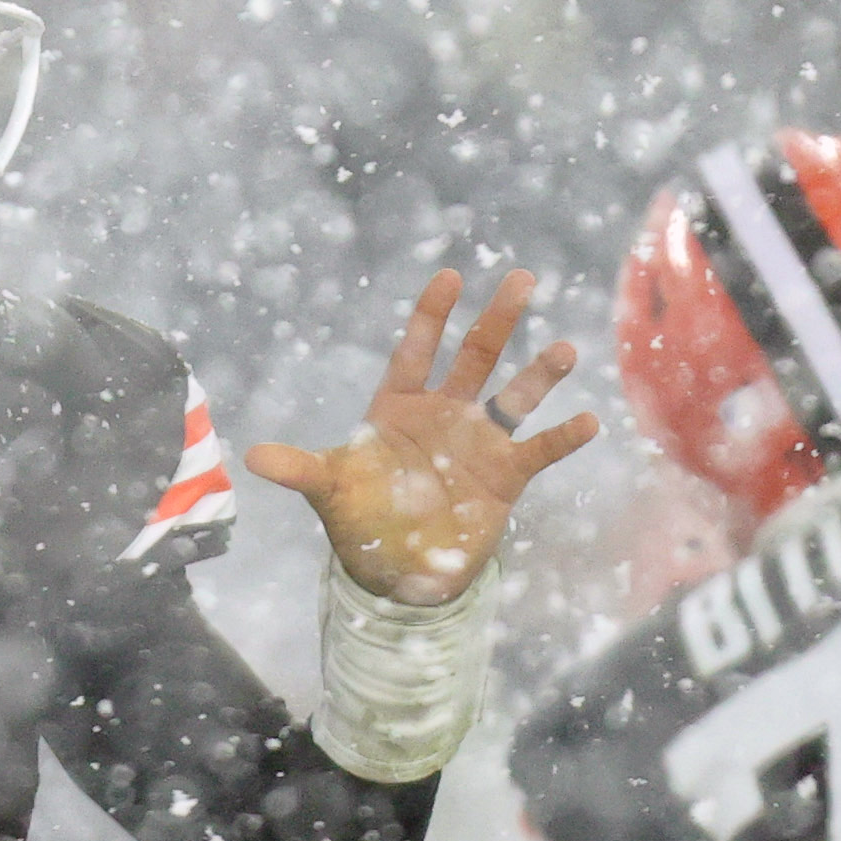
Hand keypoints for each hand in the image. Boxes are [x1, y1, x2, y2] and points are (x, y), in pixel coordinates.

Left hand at [246, 269, 598, 603]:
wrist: (395, 565)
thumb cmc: (359, 516)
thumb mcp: (328, 490)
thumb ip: (299, 469)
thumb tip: (251, 458)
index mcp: (398, 407)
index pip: (415, 351)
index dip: (430, 315)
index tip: (449, 275)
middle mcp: (444, 415)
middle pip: (474, 357)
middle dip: (497, 320)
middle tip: (522, 278)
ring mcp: (478, 442)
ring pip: (514, 397)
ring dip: (540, 374)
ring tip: (566, 349)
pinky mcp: (505, 476)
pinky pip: (539, 450)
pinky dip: (563, 437)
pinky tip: (589, 420)